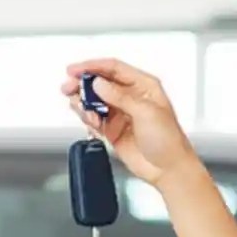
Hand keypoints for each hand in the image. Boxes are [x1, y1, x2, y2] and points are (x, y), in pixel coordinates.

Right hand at [62, 58, 200, 188]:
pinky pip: (93, 117)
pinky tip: (90, 121)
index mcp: (143, 86)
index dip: (92, 66)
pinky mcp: (112, 129)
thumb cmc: (168, 140)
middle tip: (68, 88)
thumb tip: (99, 84)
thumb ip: (120, 97)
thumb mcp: (146, 113)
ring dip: (83, 102)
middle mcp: (130, 96)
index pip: (113, 68)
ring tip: (81, 108)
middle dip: (82, 83)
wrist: (168, 169)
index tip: (74, 70)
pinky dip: (87, 117)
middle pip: (99, 82)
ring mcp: (120, 113)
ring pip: (93, 100)